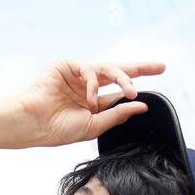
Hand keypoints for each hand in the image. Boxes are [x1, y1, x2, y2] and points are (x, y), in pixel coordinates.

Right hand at [18, 58, 165, 147]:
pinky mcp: (66, 65)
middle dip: (140, 68)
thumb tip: (141, 106)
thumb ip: (118, 114)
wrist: (33, 125)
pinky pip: (89, 68)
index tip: (155, 85)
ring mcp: (77, 74)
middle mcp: (87, 85)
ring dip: (122, 78)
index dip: (135, 86)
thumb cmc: (59, 129)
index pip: (118, 90)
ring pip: (107, 68)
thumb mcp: (94, 125)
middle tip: (160, 66)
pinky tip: (90, 98)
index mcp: (93, 101)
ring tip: (130, 91)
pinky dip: (93, 83)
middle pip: (118, 72)